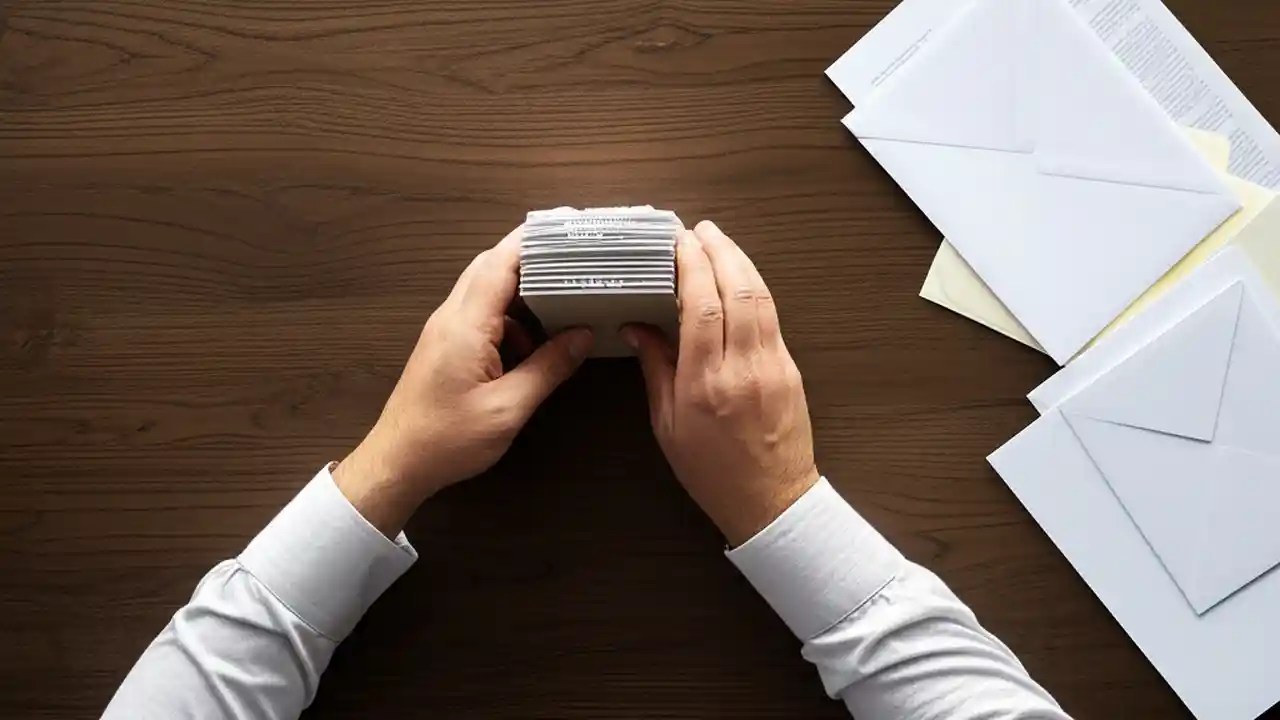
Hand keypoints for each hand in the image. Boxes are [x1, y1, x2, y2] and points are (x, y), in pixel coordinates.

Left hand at [335, 228, 593, 535]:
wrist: (397, 463)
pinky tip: (534, 344)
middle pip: (492, 267)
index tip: (569, 225)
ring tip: (564, 302)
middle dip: (533, 258)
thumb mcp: (508, 408)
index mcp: (466, 324)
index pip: (501, 262)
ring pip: (486, 290)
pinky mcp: (445, 347)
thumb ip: (548, 368)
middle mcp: (452, 317)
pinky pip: (481, 315)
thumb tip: (583, 336)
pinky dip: (511, 318)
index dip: (535, 239)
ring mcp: (445, 330)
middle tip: (575, 258)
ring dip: (524, 293)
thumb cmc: (448, 439)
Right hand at [624, 221, 819, 545]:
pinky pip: (772, 317)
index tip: (678, 242)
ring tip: (719, 241)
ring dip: (740, 261)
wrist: (771, 500)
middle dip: (718, 250)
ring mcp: (773, 365)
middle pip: (736, 289)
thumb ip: (654, 368)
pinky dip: (754, 288)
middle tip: (699, 229)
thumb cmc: (711, 470)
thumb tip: (636, 325)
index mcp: (705, 382)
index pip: (700, 305)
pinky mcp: (791, 368)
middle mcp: (743, 367)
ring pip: (760, 296)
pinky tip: (739, 278)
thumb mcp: (667, 424)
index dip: (691, 265)